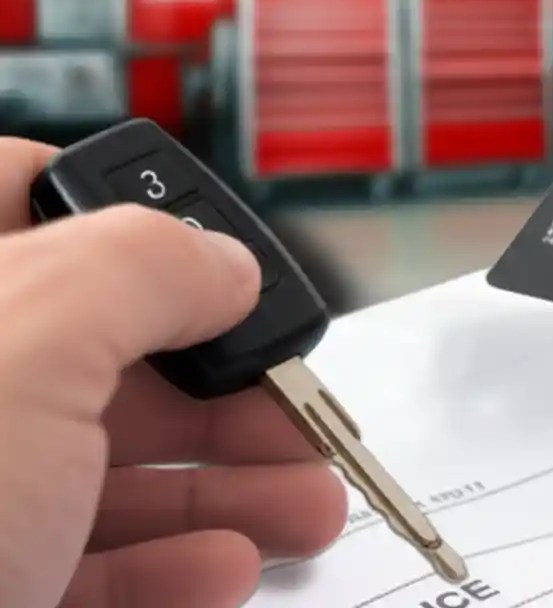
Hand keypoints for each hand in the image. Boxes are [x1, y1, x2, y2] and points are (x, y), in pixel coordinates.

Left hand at [0, 139, 346, 607]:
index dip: (140, 227)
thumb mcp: (26, 334)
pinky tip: (225, 568)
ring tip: (306, 505)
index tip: (223, 276)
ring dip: (224, 487)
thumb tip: (223, 266)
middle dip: (221, 387)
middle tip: (294, 409)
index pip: (22, 200)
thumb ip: (145, 264)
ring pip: (102, 471)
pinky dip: (171, 569)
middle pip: (97, 354)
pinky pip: (85, 569)